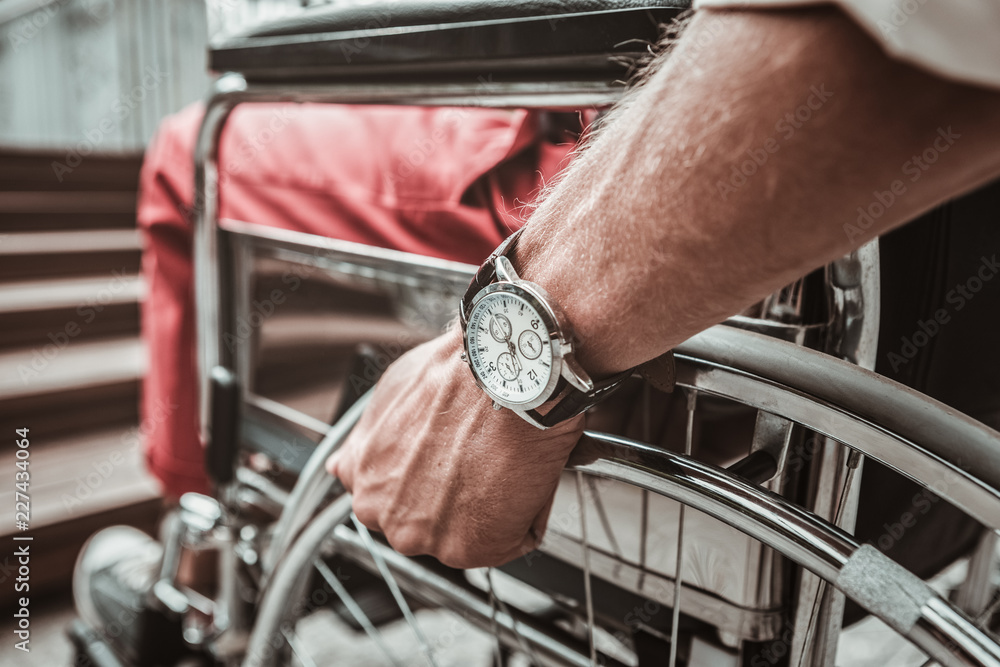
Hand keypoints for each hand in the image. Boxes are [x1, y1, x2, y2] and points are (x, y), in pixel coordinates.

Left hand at [326, 328, 583, 567]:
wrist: (499, 378)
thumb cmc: (453, 378)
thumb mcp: (385, 399)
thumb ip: (364, 443)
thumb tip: (342, 464)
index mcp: (364, 483)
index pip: (394, 501)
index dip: (430, 479)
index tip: (450, 463)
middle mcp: (386, 517)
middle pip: (429, 523)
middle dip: (455, 499)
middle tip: (481, 459)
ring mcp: (427, 538)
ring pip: (469, 534)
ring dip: (490, 509)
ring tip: (502, 463)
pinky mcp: (472, 549)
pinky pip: (510, 540)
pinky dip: (524, 516)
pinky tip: (521, 477)